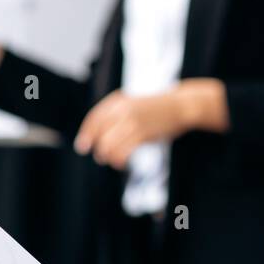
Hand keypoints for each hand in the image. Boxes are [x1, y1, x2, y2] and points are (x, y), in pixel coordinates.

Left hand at [73, 79, 226, 167]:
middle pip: (99, 134)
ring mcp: (131, 121)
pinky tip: (122, 163)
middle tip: (102, 157)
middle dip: (98, 148)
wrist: (181, 106)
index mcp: (118, 100)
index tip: (82, 147)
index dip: (86, 134)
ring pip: (108, 145)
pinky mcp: (142, 133)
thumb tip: (98, 135)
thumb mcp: (134, 104)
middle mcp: (122, 109)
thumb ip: (117, 114)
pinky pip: (122, 151)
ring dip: (107, 157)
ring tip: (115, 161)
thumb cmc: (158, 108)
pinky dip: (118, 160)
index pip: (95, 118)